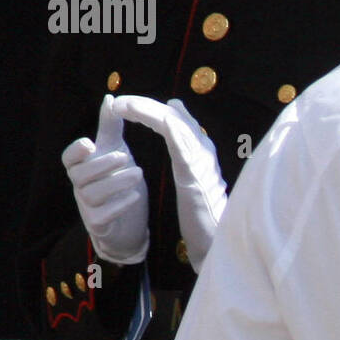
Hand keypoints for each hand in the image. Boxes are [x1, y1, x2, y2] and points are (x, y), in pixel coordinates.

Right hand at [61, 95, 148, 264]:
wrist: (127, 220)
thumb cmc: (117, 179)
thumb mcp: (115, 149)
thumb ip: (111, 127)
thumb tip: (110, 97)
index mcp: (82, 167)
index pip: (68, 158)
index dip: (76, 151)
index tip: (90, 143)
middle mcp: (80, 186)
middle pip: (81, 175)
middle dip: (102, 164)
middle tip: (125, 156)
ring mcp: (87, 207)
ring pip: (93, 195)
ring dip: (116, 183)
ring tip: (139, 173)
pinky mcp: (99, 224)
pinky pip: (102, 216)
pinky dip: (119, 205)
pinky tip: (135, 196)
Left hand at [112, 96, 226, 272]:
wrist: (217, 237)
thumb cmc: (204, 211)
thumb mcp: (193, 179)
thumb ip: (186, 153)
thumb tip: (178, 127)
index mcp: (201, 152)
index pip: (177, 120)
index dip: (153, 110)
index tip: (129, 106)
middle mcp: (204, 149)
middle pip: (175, 116)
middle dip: (147, 106)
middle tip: (122, 102)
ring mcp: (201, 159)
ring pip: (175, 123)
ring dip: (148, 111)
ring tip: (125, 105)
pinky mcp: (194, 171)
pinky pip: (179, 141)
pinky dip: (163, 125)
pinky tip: (150, 117)